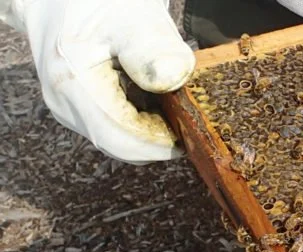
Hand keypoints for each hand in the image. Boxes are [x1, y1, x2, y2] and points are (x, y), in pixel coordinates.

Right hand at [1, 0, 194, 163]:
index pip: (122, 141)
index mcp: (73, 87)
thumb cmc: (98, 1)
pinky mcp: (82, 107)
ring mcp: (72, 109)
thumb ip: (150, 49)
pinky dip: (145, 114)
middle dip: (161, 133)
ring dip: (154, 123)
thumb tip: (171, 78)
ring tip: (170, 93)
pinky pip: (120, 125)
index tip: (194, 132)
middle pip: (125, 144)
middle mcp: (66, 106)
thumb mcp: (131, 17)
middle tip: (190, 109)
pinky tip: (155, 91)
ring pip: (124, 137)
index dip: (161, 145)